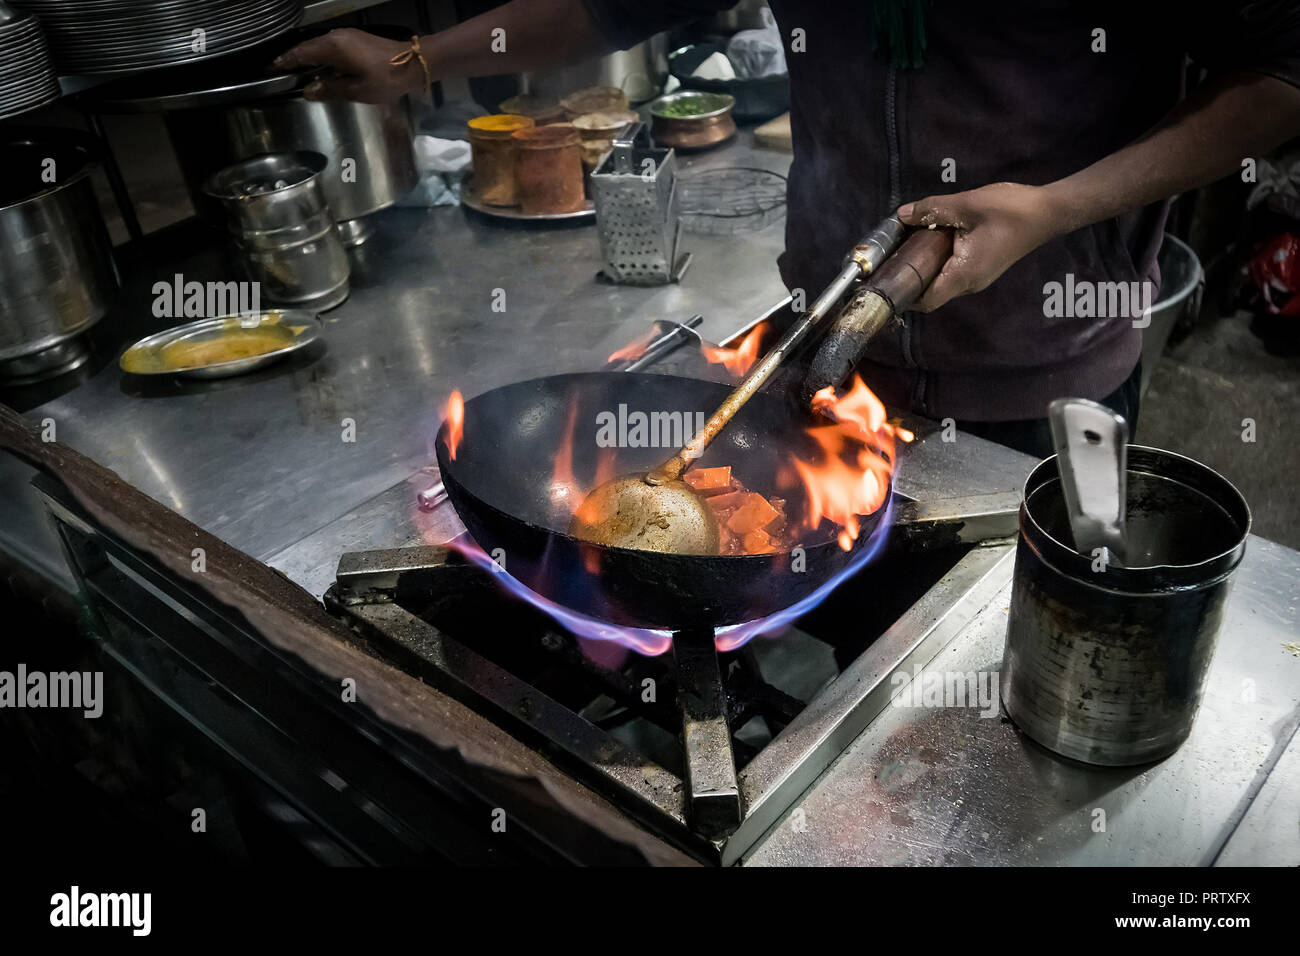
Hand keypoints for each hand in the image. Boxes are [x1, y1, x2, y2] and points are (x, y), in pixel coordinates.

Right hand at [270, 28, 426, 103]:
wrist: (413, 64)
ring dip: (306, 56)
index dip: (285, 62)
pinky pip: (330, 46)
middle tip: (278, 70)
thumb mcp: (357, 90)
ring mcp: (347, 36)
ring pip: (319, 45)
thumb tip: (308, 90)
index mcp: (333, 47)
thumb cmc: (385, 79)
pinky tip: (318, 66)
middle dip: (292, 58)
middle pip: (307, 47)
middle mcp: (336, 37)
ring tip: (294, 69)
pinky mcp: (355, 39)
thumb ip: (330, 89)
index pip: (301, 53)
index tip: (271, 69)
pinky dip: (320, 55)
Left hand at [897, 182, 1059, 311]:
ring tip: (907, 245)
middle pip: (930, 293)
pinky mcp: (982, 268)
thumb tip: (902, 215)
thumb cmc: (1012, 210)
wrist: (1049, 212)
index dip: (902, 294)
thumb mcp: (967, 205)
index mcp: (963, 276)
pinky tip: (931, 240)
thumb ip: (933, 210)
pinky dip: (938, 262)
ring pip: (941, 282)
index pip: (925, 301)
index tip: (884, 278)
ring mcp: (977, 278)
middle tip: (891, 256)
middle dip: (909, 278)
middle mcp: (969, 284)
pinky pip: (952, 272)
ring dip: (924, 268)